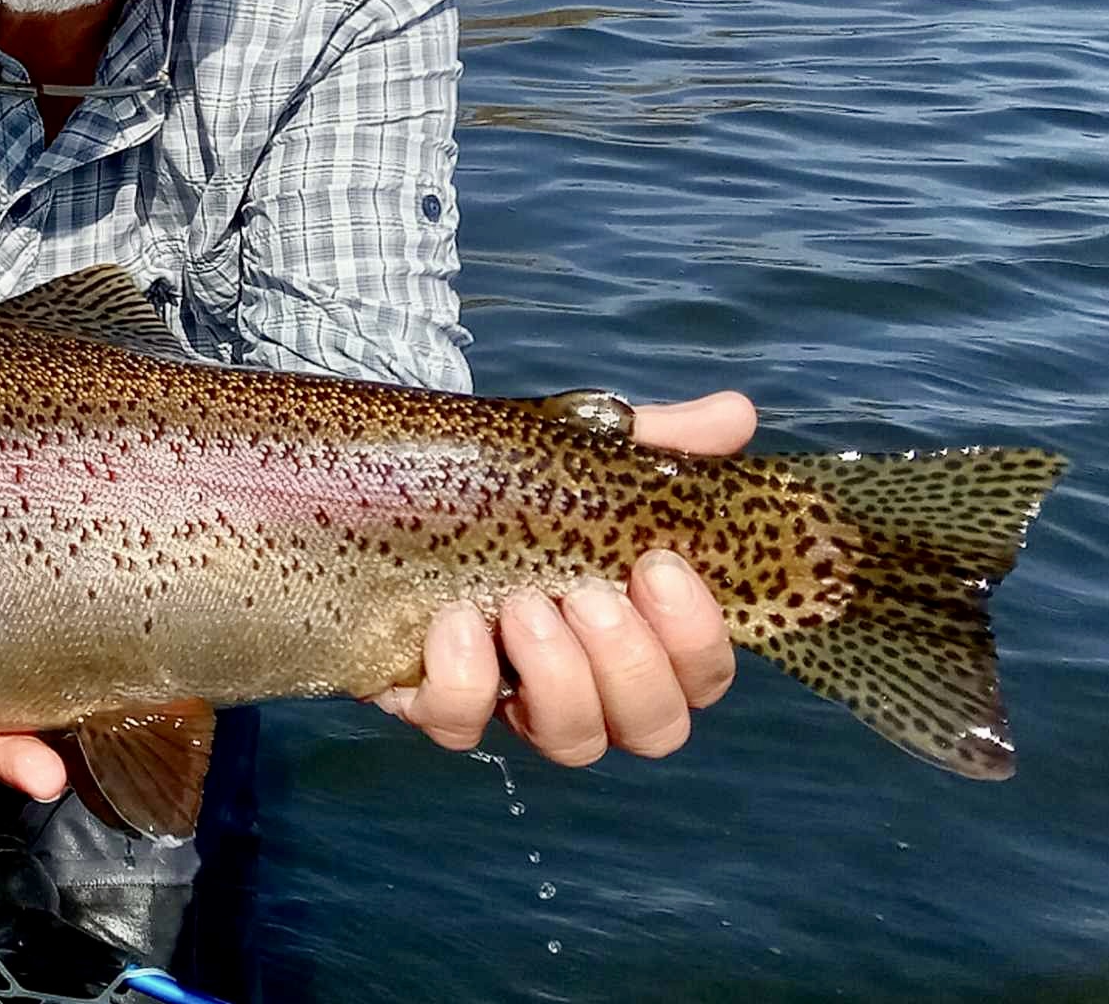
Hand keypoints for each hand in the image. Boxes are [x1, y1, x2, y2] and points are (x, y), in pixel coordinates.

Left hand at [371, 390, 755, 767]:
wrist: (415, 483)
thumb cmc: (526, 489)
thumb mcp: (593, 455)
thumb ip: (665, 442)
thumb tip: (735, 412)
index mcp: (642, 633)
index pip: (701, 674)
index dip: (695, 638)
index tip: (659, 567)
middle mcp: (593, 684)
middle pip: (653, 727)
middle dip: (628, 665)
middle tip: (586, 596)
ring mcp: (518, 702)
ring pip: (573, 741)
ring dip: (558, 677)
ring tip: (523, 605)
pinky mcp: (441, 703)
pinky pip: (460, 725)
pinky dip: (464, 683)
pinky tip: (457, 622)